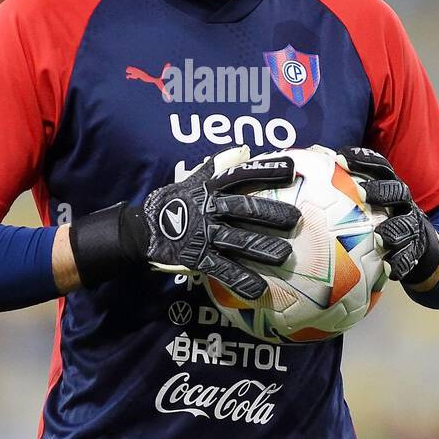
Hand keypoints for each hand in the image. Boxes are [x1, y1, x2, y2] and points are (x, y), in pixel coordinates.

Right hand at [70, 146, 301, 300]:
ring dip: (261, 247)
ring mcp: (204, 234)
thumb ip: (218, 167)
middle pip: (245, 209)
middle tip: (297, 219)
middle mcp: (209, 209)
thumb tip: (243, 149)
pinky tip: (259, 289)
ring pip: (237, 240)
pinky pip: (222, 270)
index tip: (291, 170)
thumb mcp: (192, 179)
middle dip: (271, 214)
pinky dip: (241, 280)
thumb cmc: (172, 203)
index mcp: (210, 189)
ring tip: (284, 255)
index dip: (265, 171)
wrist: (141, 229)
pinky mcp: (197, 257)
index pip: (241, 176)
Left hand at [339, 146, 438, 285]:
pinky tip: (389, 269)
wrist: (419, 243)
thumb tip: (307, 168)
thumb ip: (344, 188)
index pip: (379, 167)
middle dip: (379, 191)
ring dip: (392, 230)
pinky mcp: (415, 249)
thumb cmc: (382, 217)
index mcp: (389, 186)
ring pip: (405, 225)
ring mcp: (411, 225)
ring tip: (380, 238)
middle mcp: (402, 203)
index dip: (362, 160)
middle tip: (360, 193)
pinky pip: (409, 257)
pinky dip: (400, 263)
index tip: (340, 159)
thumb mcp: (370, 200)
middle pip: (395, 191)